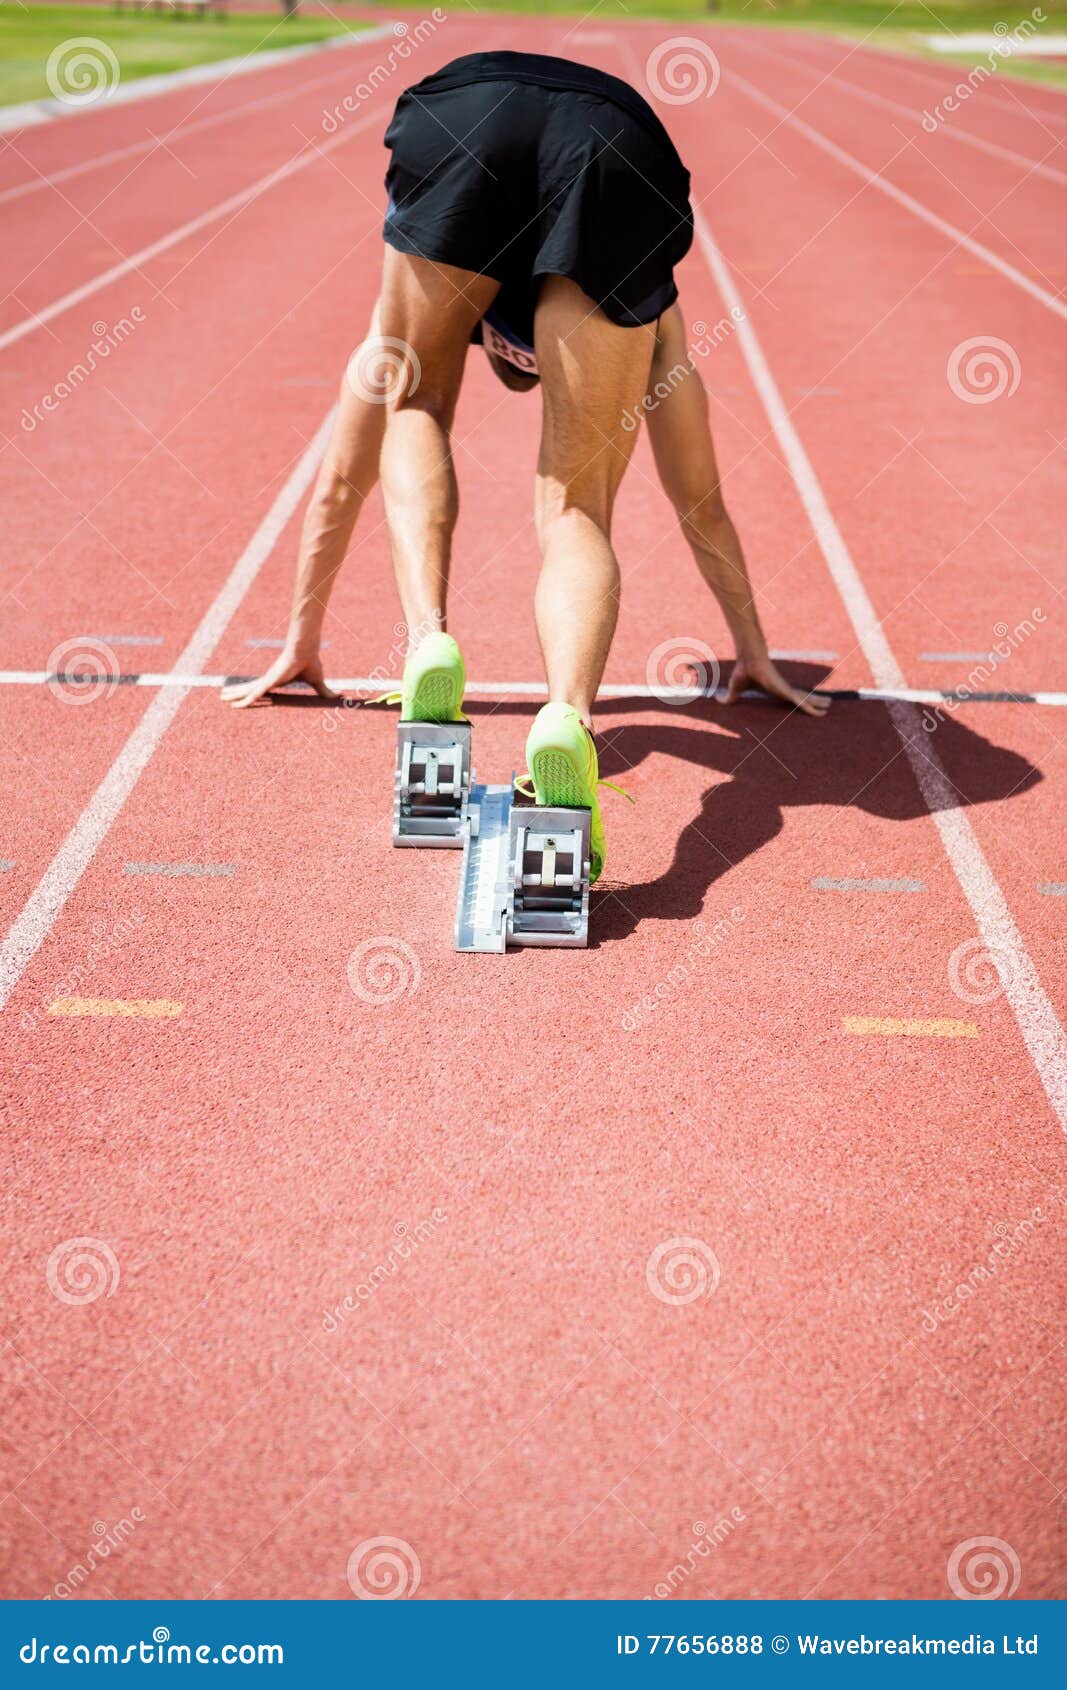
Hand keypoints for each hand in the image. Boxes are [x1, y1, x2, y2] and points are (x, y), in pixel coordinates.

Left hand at [221, 647, 340, 709]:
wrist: (306, 650)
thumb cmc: (310, 662)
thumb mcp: (317, 682)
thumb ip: (324, 691)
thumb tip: (339, 697)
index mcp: (277, 681)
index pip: (262, 689)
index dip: (253, 693)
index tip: (244, 696)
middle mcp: (269, 680)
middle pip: (249, 688)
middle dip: (236, 692)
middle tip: (223, 696)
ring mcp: (268, 681)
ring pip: (248, 690)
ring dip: (234, 694)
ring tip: (221, 697)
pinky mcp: (269, 681)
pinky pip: (255, 694)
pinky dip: (246, 700)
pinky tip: (235, 705)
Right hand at [722, 651, 829, 716]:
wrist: (749, 658)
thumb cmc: (744, 670)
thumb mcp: (736, 688)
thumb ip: (730, 697)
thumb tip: (718, 700)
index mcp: (775, 689)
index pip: (790, 697)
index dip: (798, 701)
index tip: (806, 705)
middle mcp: (783, 689)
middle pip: (801, 697)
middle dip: (814, 701)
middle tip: (826, 705)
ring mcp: (786, 690)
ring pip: (805, 699)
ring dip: (818, 703)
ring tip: (830, 705)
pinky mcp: (786, 691)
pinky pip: (801, 702)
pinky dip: (811, 708)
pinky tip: (821, 712)